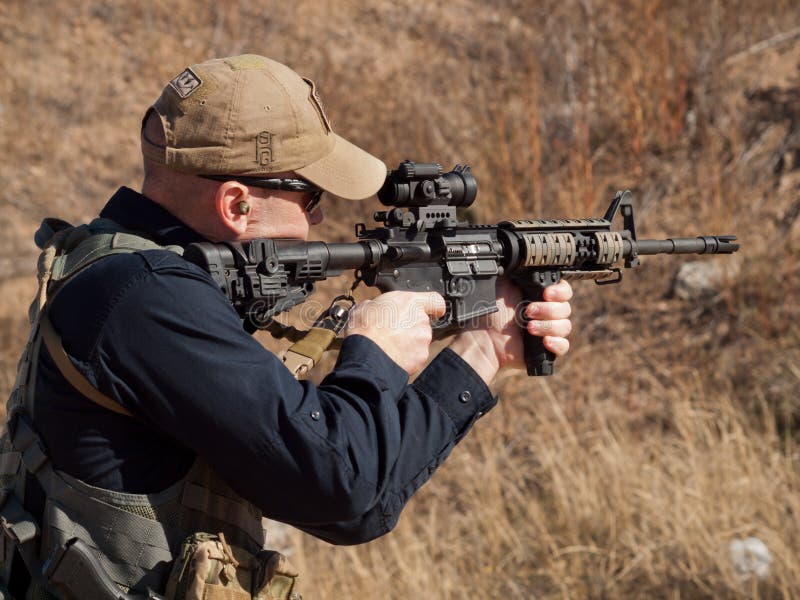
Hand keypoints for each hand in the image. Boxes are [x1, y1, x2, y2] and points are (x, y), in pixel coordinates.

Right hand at [344, 291, 445, 375]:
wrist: (366, 354)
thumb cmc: (365, 329)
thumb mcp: (366, 306)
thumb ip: (379, 305)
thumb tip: (374, 308)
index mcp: (410, 302)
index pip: (436, 301)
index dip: (434, 307)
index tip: (433, 311)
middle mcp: (421, 319)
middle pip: (423, 323)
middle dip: (412, 327)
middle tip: (394, 332)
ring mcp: (423, 339)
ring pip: (420, 340)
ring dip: (410, 342)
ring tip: (391, 346)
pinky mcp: (421, 357)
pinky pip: (417, 356)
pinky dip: (408, 357)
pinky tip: (394, 356)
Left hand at [449, 278, 572, 383]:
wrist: (483, 338)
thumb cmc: (490, 312)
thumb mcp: (503, 284)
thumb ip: (519, 271)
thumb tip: (529, 258)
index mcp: (539, 296)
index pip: (564, 291)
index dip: (560, 292)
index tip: (546, 294)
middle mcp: (546, 312)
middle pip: (566, 308)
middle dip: (548, 309)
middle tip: (528, 311)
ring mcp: (547, 331)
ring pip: (565, 326)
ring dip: (548, 326)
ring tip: (529, 328)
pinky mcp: (547, 349)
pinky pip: (564, 346)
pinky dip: (556, 343)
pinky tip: (544, 341)